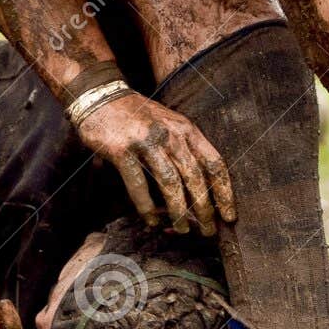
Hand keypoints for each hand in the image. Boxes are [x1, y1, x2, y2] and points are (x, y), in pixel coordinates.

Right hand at [74, 93, 235, 234]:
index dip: (224, 192)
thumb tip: (195, 189)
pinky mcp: (122, 151)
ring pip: (170, 183)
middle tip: (208, 231)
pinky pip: (138, 184)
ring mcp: (146, 142)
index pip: (214, 164)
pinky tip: (151, 220)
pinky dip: (146, 206)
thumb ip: (183, 149)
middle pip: (195, 177)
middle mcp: (170, 135)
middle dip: (203, 209)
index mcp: (186, 130)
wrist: (100, 96)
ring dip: (178, 211)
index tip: (229, 216)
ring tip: (181, 229)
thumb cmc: (137, 116)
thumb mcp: (169, 124)